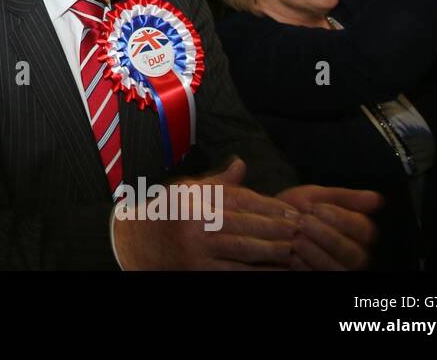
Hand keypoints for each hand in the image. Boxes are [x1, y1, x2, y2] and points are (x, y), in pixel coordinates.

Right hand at [113, 159, 297, 269]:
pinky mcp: (198, 270)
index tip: (293, 212)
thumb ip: (218, 182)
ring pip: (245, 249)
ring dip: (273, 251)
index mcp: (195, 198)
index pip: (241, 200)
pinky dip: (257, 272)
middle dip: (278, 229)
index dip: (270, 207)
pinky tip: (275, 271)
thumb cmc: (164, 213)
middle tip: (304, 231)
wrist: (133, 243)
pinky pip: (235, 272)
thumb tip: (242, 164)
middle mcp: (195, 221)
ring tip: (295, 250)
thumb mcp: (186, 190)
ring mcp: (197, 248)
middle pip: (247, 224)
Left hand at [277, 185, 380, 269]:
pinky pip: (320, 278)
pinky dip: (307, 268)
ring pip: (339, 269)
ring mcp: (338, 269)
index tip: (317, 209)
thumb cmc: (294, 210)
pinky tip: (293, 257)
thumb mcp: (316, 197)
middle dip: (328, 237)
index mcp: (357, 232)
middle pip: (354, 253)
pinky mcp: (321, 277)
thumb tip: (376, 198)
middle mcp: (352, 254)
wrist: (267, 225)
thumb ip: (344, 198)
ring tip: (297, 239)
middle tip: (304, 223)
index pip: (364, 230)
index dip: (342, 219)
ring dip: (317, 254)